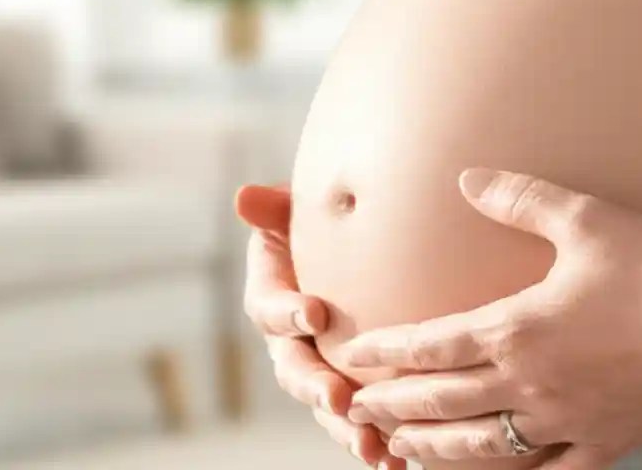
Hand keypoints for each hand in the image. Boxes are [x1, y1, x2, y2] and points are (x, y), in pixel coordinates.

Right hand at [236, 184, 405, 468]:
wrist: (363, 249)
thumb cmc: (326, 225)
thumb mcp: (299, 211)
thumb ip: (275, 208)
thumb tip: (244, 198)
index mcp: (272, 293)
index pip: (268, 306)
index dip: (287, 311)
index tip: (314, 313)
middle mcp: (289, 339)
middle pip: (292, 368)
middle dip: (314, 385)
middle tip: (338, 397)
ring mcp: (317, 368)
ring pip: (323, 406)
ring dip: (344, 428)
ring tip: (372, 447)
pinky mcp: (349, 390)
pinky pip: (355, 422)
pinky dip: (374, 443)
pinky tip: (397, 462)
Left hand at [342, 169, 641, 468]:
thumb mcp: (582, 219)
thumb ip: (518, 198)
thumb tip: (466, 178)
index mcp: (515, 329)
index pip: (430, 344)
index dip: (386, 351)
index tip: (354, 355)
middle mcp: (529, 382)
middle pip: (441, 401)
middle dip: (392, 405)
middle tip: (355, 407)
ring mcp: (566, 420)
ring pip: (482, 448)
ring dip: (434, 449)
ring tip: (403, 450)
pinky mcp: (605, 444)